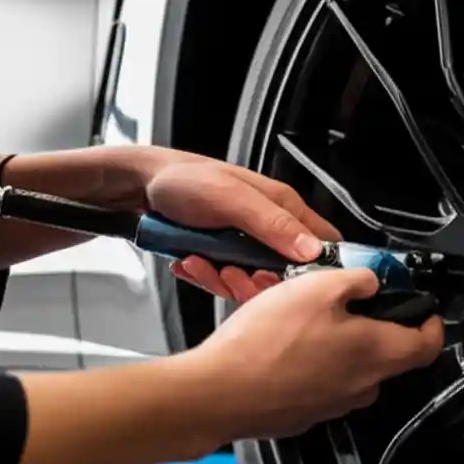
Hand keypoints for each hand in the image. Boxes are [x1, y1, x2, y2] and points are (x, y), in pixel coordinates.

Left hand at [143, 156, 342, 302]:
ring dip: (226, 280)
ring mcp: (248, 245)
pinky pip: (228, 282)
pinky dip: (208, 278)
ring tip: (201, 261)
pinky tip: (191, 262)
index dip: (318, 269)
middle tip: (231, 272)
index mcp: (285, 207)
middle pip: (288, 273)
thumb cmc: (183, 180)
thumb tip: (313, 250)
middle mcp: (272, 228)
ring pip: (255, 282)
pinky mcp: (226, 258)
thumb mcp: (230, 199)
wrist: (138, 187)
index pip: (325, 243)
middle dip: (259, 282)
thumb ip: (273, 224)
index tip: (291, 283)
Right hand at [192, 268, 444, 438]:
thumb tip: (372, 282)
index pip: (428, 345)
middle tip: (350, 305)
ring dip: (338, 346)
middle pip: (388, 356)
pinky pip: (319, 385)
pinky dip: (310, 366)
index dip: (432, 324)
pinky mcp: (303, 414)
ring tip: (305, 322)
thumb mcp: (319, 287)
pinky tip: (282, 348)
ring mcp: (332, 405)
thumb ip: (357, 280)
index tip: (425, 311)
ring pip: (350, 369)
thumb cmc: (267, 343)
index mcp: (376, 353)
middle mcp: (362, 386)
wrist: (218, 393)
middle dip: (374, 328)